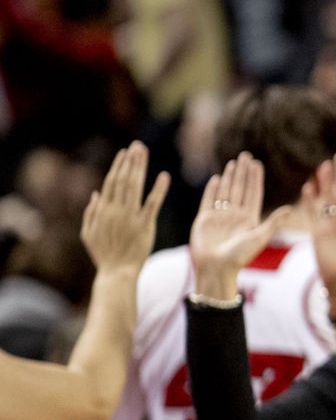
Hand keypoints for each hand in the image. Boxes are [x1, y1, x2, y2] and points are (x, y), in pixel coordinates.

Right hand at [82, 140, 168, 274]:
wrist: (117, 272)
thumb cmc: (103, 255)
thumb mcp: (88, 233)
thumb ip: (91, 212)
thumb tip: (96, 193)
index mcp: (104, 210)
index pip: (112, 182)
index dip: (118, 166)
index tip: (125, 153)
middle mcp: (117, 210)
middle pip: (124, 179)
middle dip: (131, 161)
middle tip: (137, 146)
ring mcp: (132, 217)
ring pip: (136, 187)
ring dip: (140, 168)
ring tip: (144, 153)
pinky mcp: (146, 226)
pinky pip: (153, 204)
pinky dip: (158, 190)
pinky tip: (164, 176)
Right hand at [188, 153, 285, 296]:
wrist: (216, 268)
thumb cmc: (239, 257)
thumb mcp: (259, 238)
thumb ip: (273, 222)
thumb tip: (291, 209)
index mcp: (249, 219)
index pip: (253, 194)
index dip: (255, 179)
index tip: (257, 164)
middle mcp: (235, 216)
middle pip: (240, 189)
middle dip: (243, 172)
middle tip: (246, 155)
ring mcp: (220, 217)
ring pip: (226, 191)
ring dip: (230, 177)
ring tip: (233, 162)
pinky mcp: (204, 219)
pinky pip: (209, 200)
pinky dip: (212, 189)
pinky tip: (217, 178)